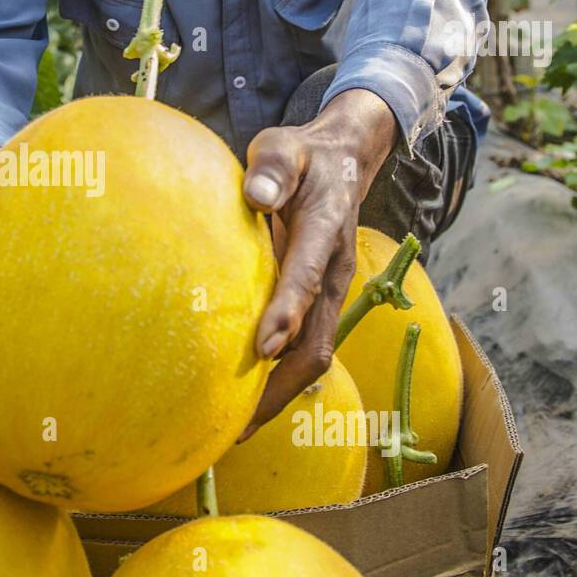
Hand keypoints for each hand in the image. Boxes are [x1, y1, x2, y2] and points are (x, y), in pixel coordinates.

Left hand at [238, 90, 399, 436]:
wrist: (342, 160)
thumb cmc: (302, 155)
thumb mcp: (285, 145)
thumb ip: (273, 167)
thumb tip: (256, 194)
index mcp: (325, 232)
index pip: (305, 278)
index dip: (286, 312)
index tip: (262, 347)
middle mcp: (332, 272)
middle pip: (318, 341)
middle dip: (282, 385)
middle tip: (238, 424)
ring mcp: (328, 291)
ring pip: (313, 355)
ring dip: (278, 393)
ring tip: (234, 431)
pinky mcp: (317, 300)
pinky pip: (304, 348)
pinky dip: (278, 379)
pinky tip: (242, 400)